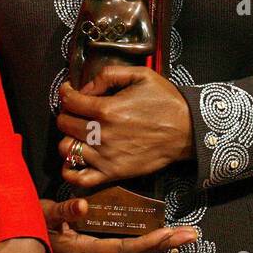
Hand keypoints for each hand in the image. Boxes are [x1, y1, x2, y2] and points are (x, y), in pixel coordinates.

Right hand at [41, 198, 197, 252]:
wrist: (20, 240)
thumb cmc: (32, 227)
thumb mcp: (45, 216)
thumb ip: (63, 211)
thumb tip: (83, 204)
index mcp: (87, 249)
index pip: (125, 247)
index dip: (149, 242)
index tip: (171, 235)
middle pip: (137, 250)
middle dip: (164, 242)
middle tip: (191, 235)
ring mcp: (98, 249)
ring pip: (134, 246)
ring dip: (158, 239)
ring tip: (181, 234)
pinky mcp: (97, 242)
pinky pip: (126, 242)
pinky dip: (144, 236)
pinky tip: (159, 231)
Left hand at [56, 65, 192, 187]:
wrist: (188, 131)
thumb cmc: (165, 101)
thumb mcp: (140, 75)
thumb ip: (108, 75)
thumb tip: (85, 88)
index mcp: (107, 109)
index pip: (69, 101)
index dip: (65, 93)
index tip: (68, 91)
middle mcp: (102, 134)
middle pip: (64, 124)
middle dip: (66, 113)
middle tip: (76, 110)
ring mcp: (106, 156)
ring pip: (66, 148)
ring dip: (68, 138)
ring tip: (78, 132)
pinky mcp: (113, 172)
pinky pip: (80, 178)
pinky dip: (70, 170)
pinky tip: (75, 159)